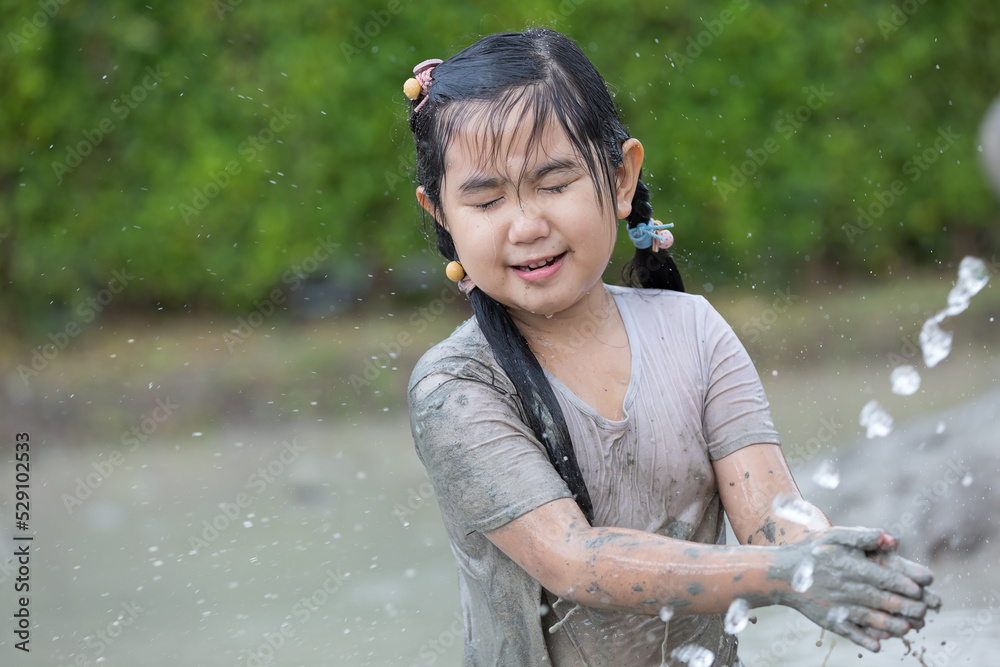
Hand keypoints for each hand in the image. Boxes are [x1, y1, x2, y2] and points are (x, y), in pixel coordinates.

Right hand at [773, 527, 935, 651]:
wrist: (779, 573)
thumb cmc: (810, 552)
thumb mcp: (834, 536)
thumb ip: (862, 537)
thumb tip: (892, 540)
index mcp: (849, 566)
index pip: (884, 576)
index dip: (905, 582)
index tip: (923, 587)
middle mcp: (845, 587)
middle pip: (881, 599)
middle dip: (906, 606)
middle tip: (924, 611)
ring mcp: (837, 606)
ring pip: (869, 618)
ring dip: (891, 625)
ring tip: (908, 629)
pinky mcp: (828, 620)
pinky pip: (849, 632)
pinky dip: (864, 639)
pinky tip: (878, 645)